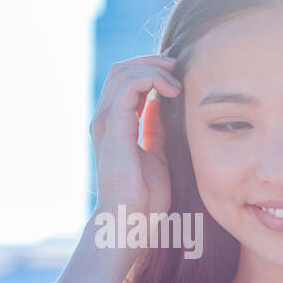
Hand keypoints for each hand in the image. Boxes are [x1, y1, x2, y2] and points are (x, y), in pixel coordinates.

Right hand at [90, 54, 180, 219]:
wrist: (132, 219)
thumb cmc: (145, 196)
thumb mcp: (155, 153)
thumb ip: (155, 129)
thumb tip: (162, 106)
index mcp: (114, 125)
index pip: (126, 82)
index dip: (150, 71)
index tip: (177, 74)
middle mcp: (105, 119)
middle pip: (121, 71)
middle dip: (151, 62)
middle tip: (178, 66)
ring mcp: (105, 122)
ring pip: (123, 73)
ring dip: (153, 69)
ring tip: (178, 80)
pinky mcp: (113, 127)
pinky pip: (128, 87)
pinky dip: (150, 79)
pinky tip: (171, 90)